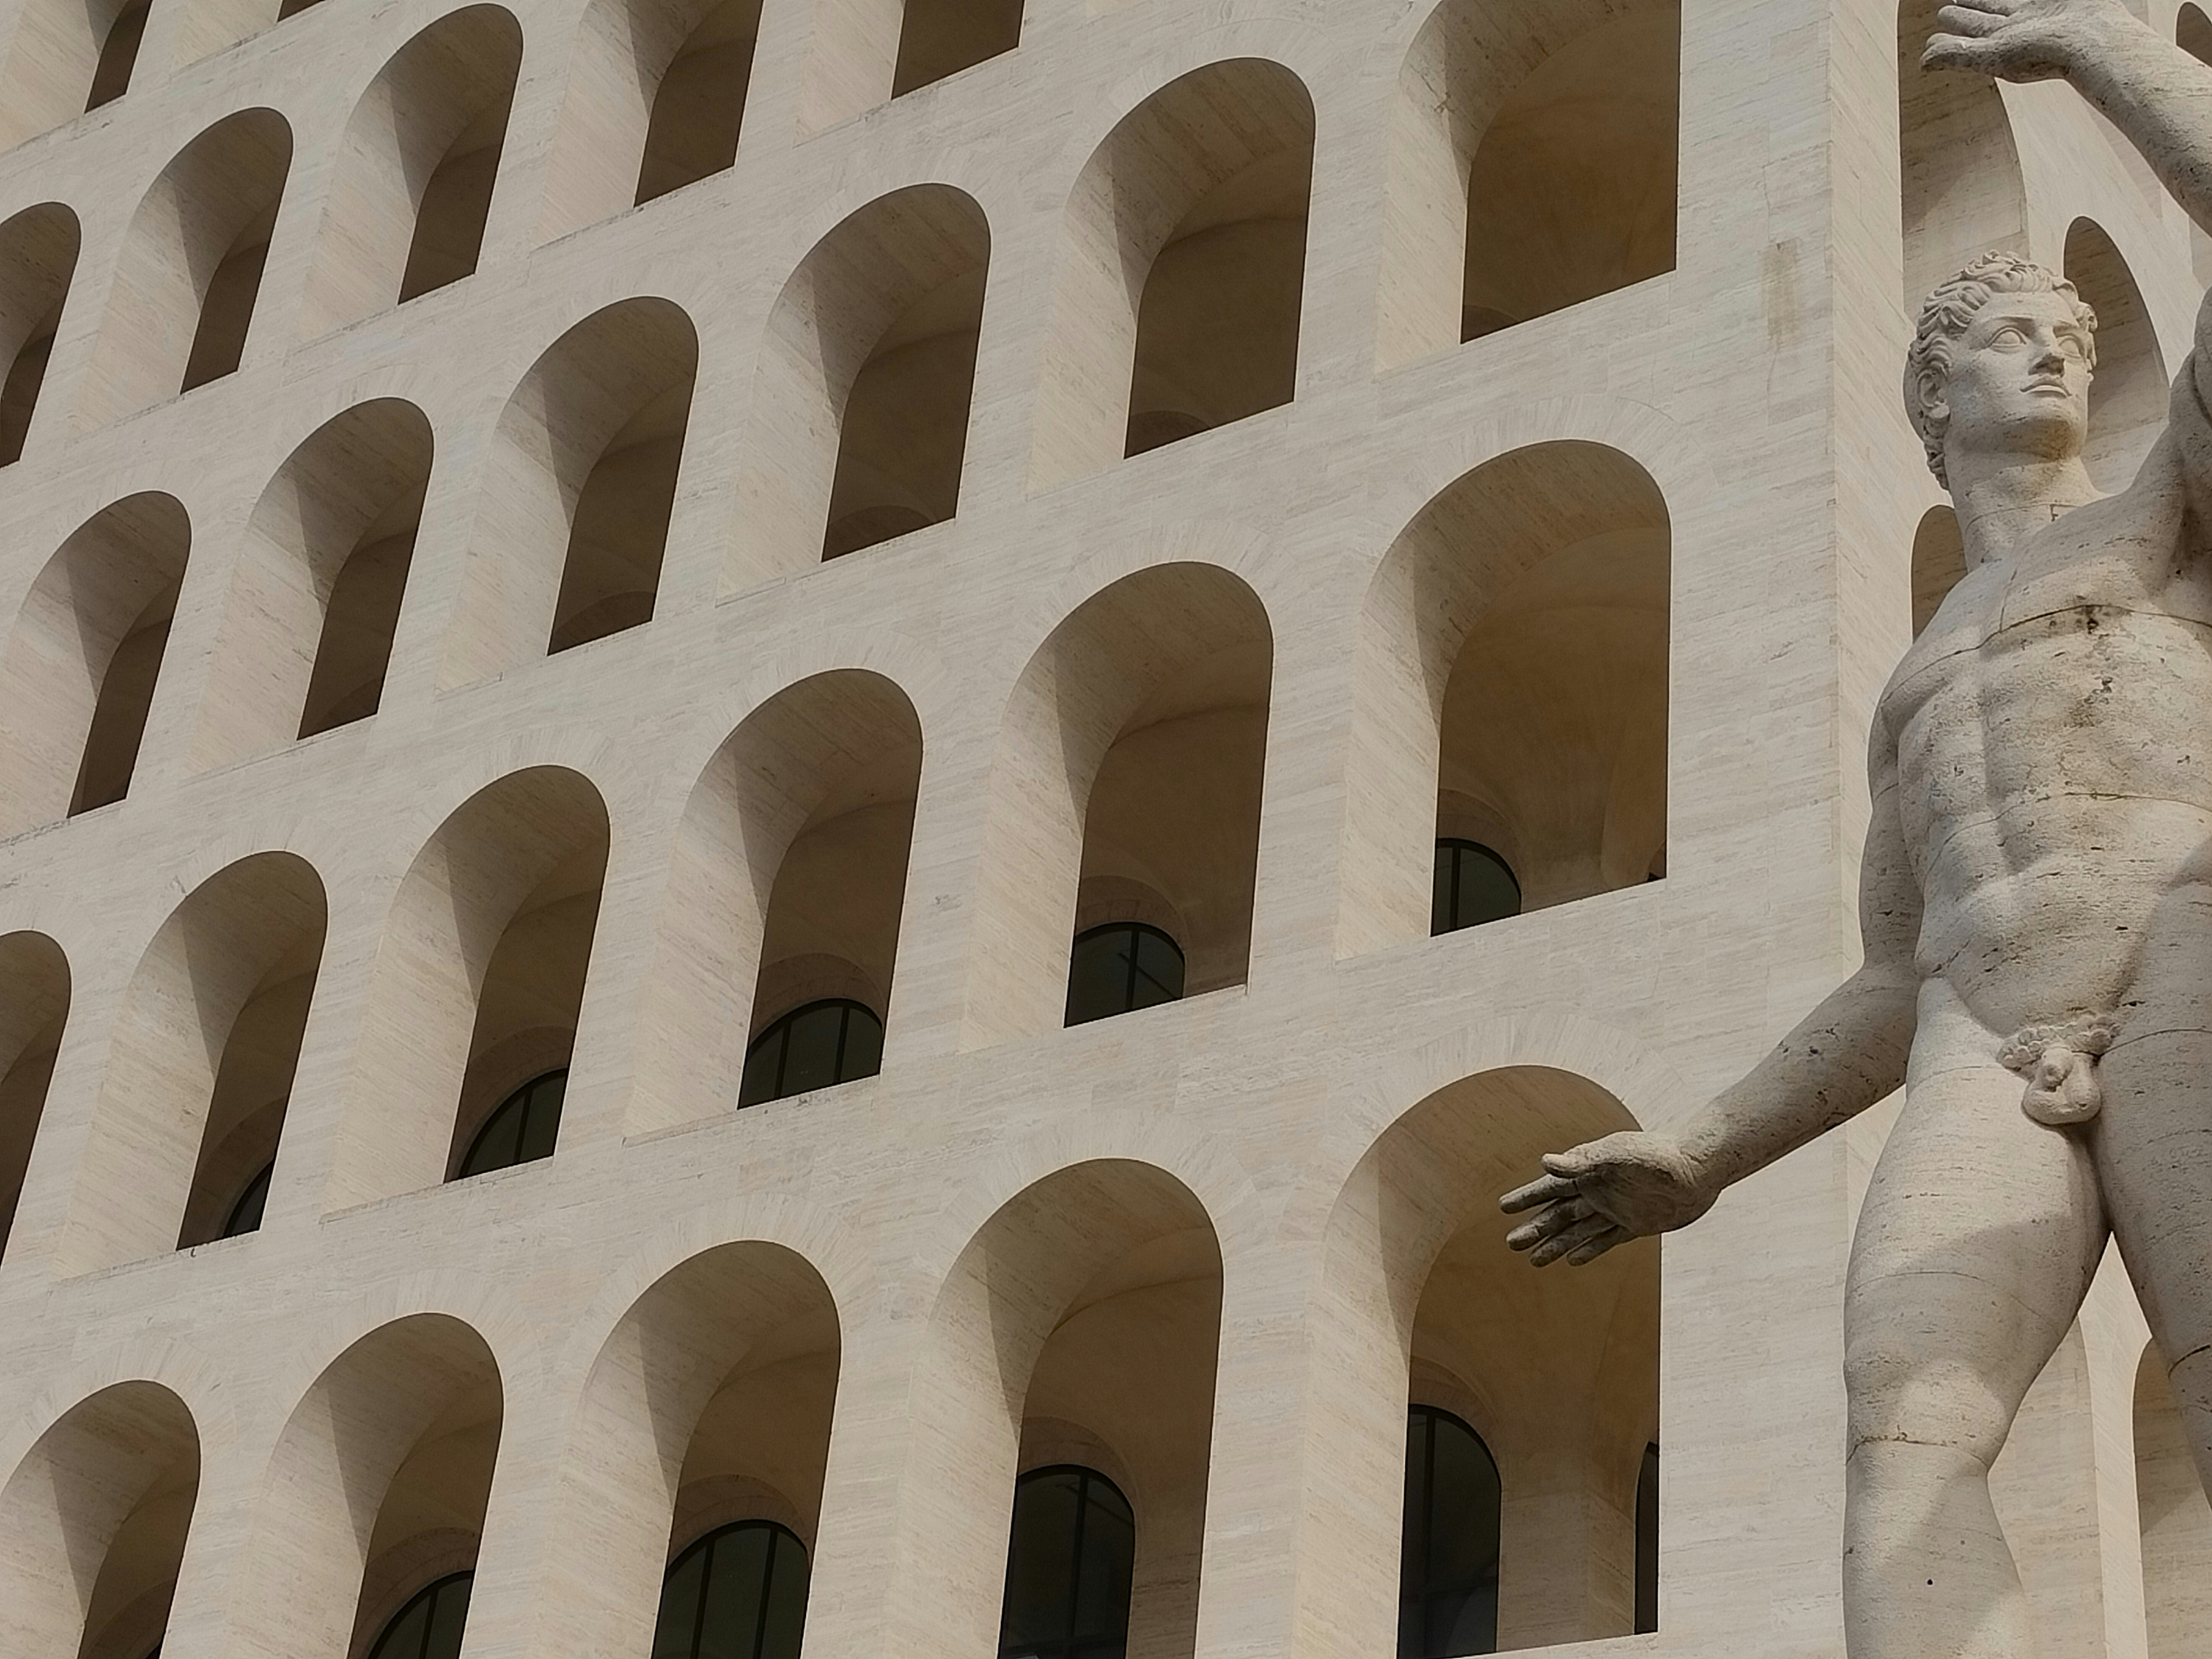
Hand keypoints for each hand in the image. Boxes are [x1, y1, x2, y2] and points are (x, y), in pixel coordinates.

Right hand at [1498, 1131, 1716, 1265]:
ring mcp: (1615, 1210)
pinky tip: (1572, 1261)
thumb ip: (1583, 1161)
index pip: (1550, 1188)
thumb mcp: (1618, 1155)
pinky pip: (1605, 1241)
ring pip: (1577, 1231)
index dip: (1527, 1198)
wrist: (1699, 1168)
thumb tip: (1544, 1162)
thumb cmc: (1658, 1155)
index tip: (1503, 1207)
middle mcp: (1598, 1192)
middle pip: (1559, 1214)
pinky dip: (1588, 1251)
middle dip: (1535, 1228)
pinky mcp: (1635, 1225)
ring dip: (1556, 1245)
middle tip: (1510, 1243)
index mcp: (1589, 1172)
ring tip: (1533, 1261)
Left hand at [1921, 0, 2135, 84]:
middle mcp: (2019, 26)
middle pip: (1986, 12)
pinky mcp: (2059, 0)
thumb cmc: (2045, 54)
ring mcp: (2040, 11)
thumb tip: (1922, 62)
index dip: (1952, 25)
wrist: (2096, 41)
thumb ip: (1957, 56)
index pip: (1969, 30)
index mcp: (2000, 40)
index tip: (1938, 23)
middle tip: (1950, 4)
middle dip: (1967, 8)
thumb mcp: (1993, 57)